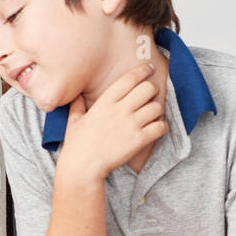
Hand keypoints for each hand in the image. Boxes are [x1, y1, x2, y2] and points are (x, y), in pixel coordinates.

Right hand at [58, 62, 166, 182]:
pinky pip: (161, 127)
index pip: (129, 79)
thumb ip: (77, 104)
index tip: (149, 68)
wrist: (83, 167)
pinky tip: (156, 129)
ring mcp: (130, 125)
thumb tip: (76, 95)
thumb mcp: (74, 120)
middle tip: (151, 95)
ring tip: (153, 114)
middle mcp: (119, 110)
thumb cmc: (77, 145)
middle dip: (152, 90)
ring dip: (157, 110)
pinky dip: (162, 127)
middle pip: (148, 89)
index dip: (143, 70)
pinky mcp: (139, 140)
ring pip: (157, 107)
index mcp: (105, 102)